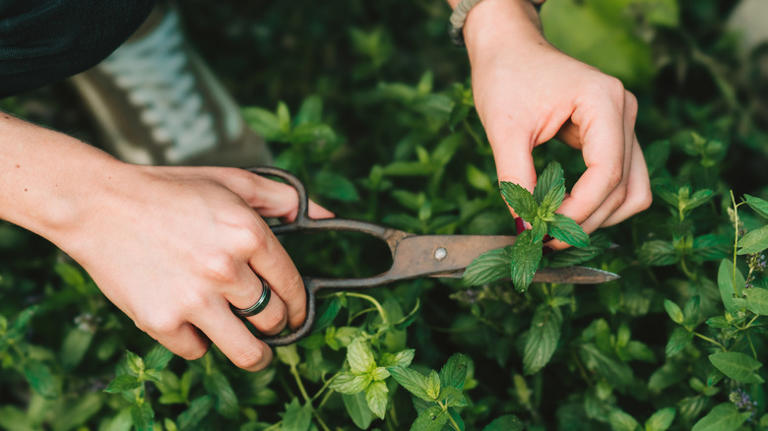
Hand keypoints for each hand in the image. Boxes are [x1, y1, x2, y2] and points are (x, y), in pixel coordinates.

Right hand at [57, 164, 332, 370]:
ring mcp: (193, 299)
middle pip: (275, 319)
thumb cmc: (169, 191)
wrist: (98, 204)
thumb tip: (327, 216)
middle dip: (279, 325)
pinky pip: (197, 351)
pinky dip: (198, 342)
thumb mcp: (232, 181)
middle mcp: (226, 269)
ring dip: (257, 354)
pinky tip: (192, 324)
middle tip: (273, 325)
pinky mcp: (161, 322)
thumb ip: (283, 198)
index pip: (293, 285)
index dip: (300, 303)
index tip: (297, 312)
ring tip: (257, 351)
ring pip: (248, 350)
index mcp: (248, 234)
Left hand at [464, 0, 651, 248]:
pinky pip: (619, 180)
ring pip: (631, 190)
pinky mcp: (613, 134)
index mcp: (603, 101)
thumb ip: (515, 179)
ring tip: (556, 231)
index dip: (579, 211)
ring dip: (598, 217)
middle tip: (546, 240)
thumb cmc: (505, 77)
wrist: (508, 48)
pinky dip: (597, 203)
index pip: (606, 173)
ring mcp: (623, 123)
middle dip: (587, 220)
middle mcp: (624, 111)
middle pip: (624, 188)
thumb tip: (525, 226)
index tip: (546, 233)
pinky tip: (565, 213)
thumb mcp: (504, 130)